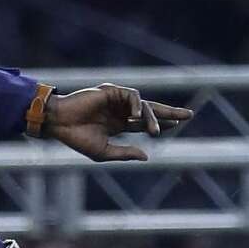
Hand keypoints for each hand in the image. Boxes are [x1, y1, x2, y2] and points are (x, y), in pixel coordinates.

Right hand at [44, 84, 191, 163]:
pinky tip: (138, 118)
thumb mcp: (104, 152)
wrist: (60, 124)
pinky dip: (138, 106)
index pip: (144, 123)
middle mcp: (120, 111)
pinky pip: (132, 96)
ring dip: (152, 118)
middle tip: (188, 116)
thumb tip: (146, 156)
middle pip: (150, 110)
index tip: (177, 125)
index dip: (160, 124)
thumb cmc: (77, 138)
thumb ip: (125, 153)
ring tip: (156, 132)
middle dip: (169, 113)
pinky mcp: (111, 91)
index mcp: (118, 124)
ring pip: (143, 106)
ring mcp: (116, 100)